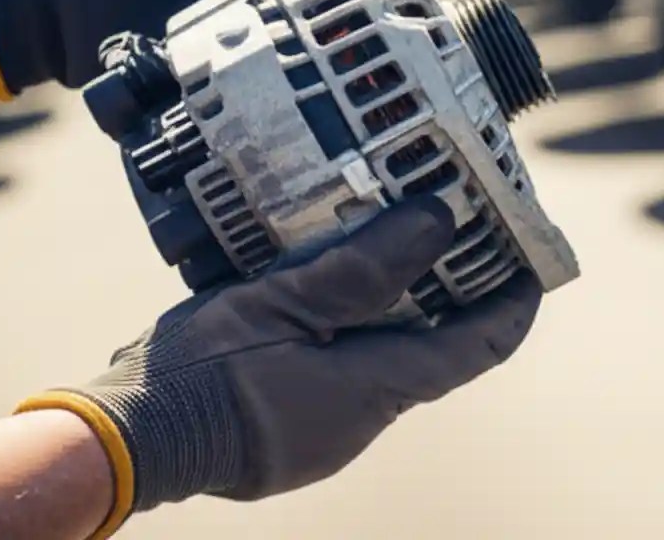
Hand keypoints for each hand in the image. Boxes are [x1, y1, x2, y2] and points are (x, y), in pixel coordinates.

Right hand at [18, 197, 541, 532]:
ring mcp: (328, 431)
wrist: (129, 440)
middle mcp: (363, 420)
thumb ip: (362, 267)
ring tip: (390, 242)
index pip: (475, 348)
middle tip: (459, 232)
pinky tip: (326, 288)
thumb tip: (440, 223)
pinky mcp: (294, 428)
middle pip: (435, 351)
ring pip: (387, 360)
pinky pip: (345, 372)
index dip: (513, 306)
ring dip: (399, 309)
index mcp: (374, 390)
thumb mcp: (281, 303)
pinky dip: (355, 330)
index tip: (534, 263)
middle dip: (454, 296)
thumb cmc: (202, 372)